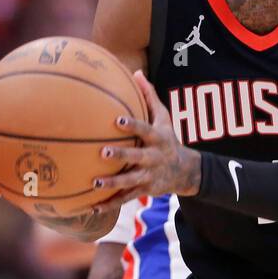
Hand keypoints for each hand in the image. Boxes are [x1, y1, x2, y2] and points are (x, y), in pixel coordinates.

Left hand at [95, 71, 200, 206]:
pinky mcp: (145, 190)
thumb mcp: (164, 118)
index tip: (117, 121)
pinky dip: (109, 203)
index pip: (145, 130)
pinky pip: (125, 198)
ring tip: (95, 183)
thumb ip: (149, 97)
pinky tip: (91, 206)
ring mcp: (150, 176)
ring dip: (113, 183)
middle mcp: (154, 158)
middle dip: (121, 156)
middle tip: (102, 152)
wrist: (186, 171)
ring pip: (130, 181)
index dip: (133, 126)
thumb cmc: (168, 139)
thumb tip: (136, 72)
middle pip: (137, 157)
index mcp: (158, 139)